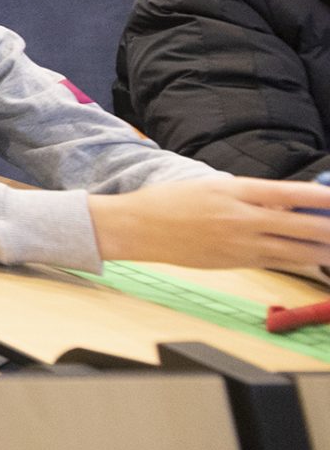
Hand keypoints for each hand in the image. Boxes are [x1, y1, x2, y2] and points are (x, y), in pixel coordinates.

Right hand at [88, 177, 329, 271]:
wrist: (138, 228)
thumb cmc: (172, 202)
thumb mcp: (213, 187)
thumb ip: (252, 197)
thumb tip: (289, 203)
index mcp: (235, 191)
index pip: (289, 192)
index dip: (321, 197)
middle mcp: (242, 218)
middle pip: (300, 225)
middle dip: (328, 228)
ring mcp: (240, 243)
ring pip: (295, 250)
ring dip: (322, 250)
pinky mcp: (236, 262)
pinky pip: (278, 261)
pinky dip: (299, 259)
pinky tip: (313, 257)